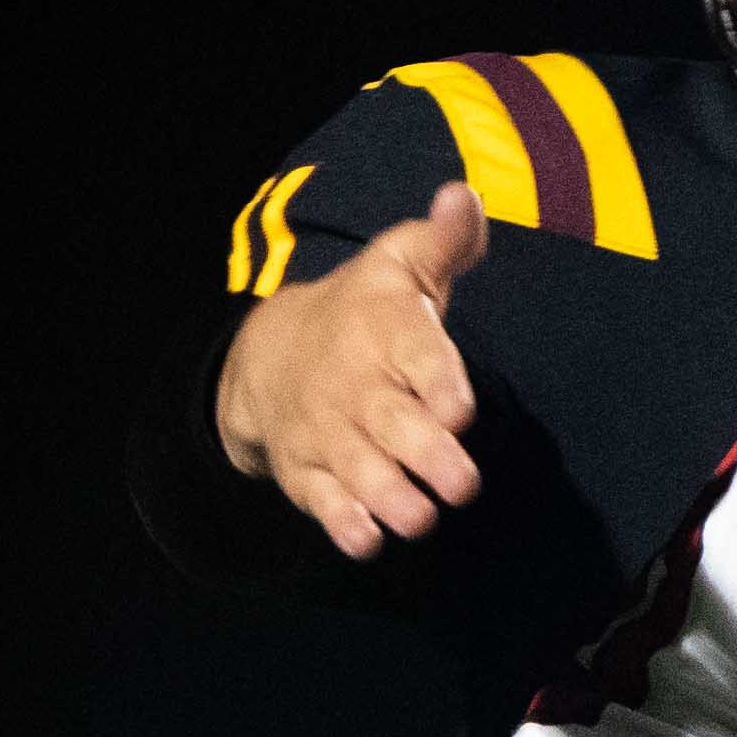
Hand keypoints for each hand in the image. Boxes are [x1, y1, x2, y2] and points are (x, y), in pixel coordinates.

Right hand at [214, 183, 488, 558]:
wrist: (272, 353)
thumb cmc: (368, 310)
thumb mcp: (400, 262)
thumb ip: (444, 239)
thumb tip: (464, 196)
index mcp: (386, 329)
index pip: (415, 352)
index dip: (438, 381)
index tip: (460, 409)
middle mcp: (356, 385)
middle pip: (393, 424)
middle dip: (427, 457)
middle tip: (462, 483)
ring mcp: (329, 433)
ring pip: (361, 472)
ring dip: (392, 500)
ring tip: (420, 517)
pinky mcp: (310, 472)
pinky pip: (324, 503)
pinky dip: (343, 525)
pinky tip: (368, 540)